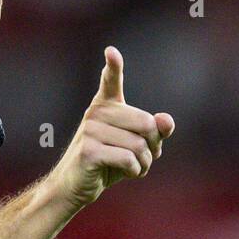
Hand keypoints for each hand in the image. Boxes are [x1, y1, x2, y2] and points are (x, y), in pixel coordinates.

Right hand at [48, 46, 174, 209]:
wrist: (73, 187)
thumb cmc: (107, 163)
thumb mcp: (135, 145)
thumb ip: (154, 131)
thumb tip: (165, 121)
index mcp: (105, 107)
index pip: (111, 81)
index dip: (113, 66)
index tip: (111, 51)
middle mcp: (96, 114)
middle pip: (147, 124)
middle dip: (153, 147)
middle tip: (144, 158)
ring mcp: (90, 131)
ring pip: (139, 146)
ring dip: (145, 163)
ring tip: (135, 168)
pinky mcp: (89, 151)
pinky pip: (129, 159)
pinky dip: (136, 171)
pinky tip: (128, 174)